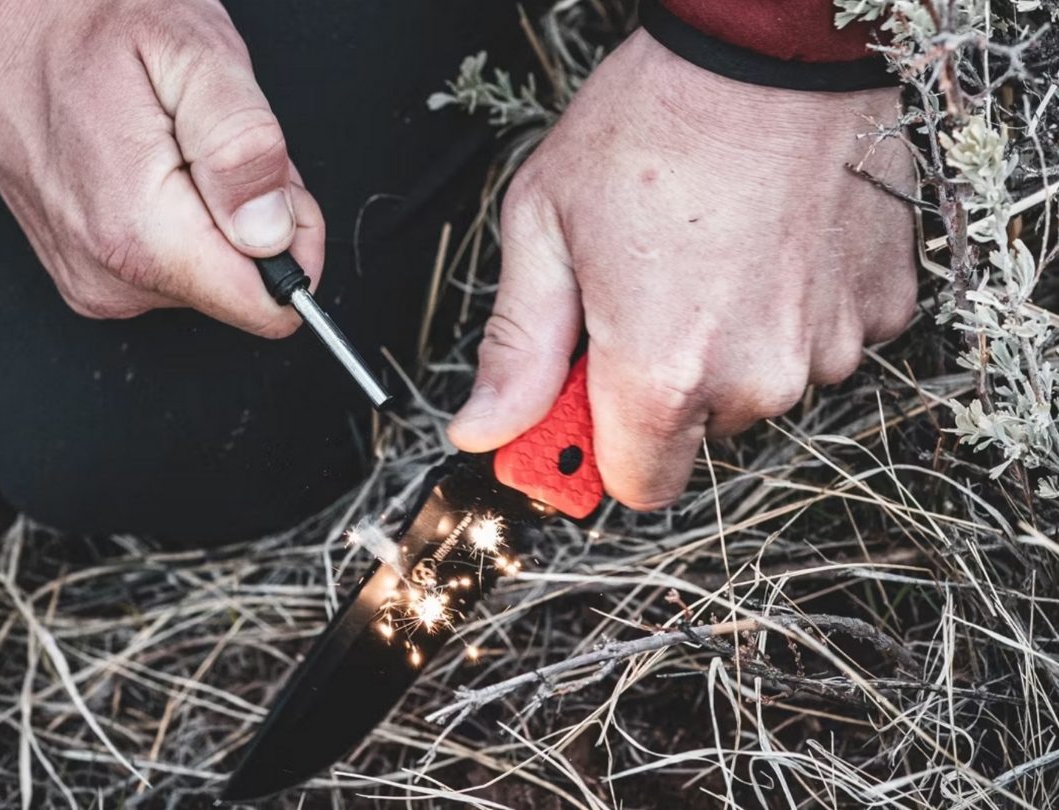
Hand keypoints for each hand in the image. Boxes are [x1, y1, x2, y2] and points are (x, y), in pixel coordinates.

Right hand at [0, 0, 323, 334]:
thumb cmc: (84, 22)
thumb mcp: (191, 52)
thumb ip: (242, 146)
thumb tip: (273, 231)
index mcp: (139, 235)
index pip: (266, 305)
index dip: (292, 239)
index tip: (268, 182)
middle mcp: (111, 277)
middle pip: (241, 288)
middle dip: (250, 216)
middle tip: (207, 141)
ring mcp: (94, 281)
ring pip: (208, 277)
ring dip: (213, 213)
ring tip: (169, 142)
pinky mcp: (87, 275)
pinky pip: (169, 268)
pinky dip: (178, 219)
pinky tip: (146, 164)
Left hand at [449, 30, 915, 509]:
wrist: (773, 41)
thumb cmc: (653, 118)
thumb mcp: (545, 226)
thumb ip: (517, 348)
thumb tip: (483, 431)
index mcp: (662, 371)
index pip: (636, 484)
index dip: (602, 448)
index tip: (585, 403)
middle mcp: (758, 376)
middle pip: (697, 430)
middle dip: (663, 381)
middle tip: (645, 288)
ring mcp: (832, 342)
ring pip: (762, 384)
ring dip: (734, 342)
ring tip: (712, 248)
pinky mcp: (886, 304)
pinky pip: (823, 339)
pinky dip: (795, 307)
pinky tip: (772, 240)